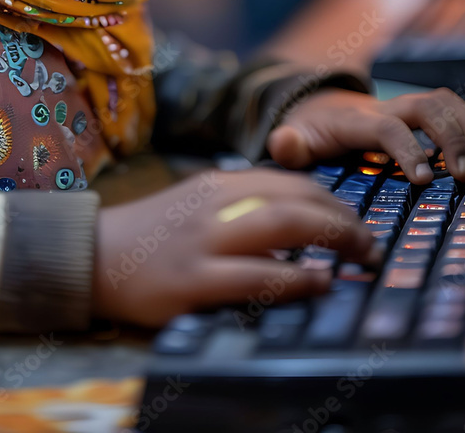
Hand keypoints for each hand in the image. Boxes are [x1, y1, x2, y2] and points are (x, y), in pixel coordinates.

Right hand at [91, 167, 374, 327]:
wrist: (94, 252)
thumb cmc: (155, 231)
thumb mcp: (199, 202)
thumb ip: (242, 204)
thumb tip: (299, 218)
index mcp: (221, 183)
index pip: (291, 181)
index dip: (333, 199)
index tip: (357, 219)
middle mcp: (217, 204)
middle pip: (296, 198)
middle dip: (343, 218)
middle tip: (369, 242)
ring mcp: (205, 240)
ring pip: (281, 226)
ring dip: (331, 239)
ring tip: (360, 255)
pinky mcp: (192, 279)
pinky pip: (254, 275)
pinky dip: (293, 278)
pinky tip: (319, 283)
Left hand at [266, 87, 464, 183]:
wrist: (313, 105)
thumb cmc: (306, 132)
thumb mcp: (291, 140)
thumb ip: (287, 146)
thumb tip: (283, 142)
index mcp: (354, 120)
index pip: (387, 128)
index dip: (407, 150)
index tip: (425, 179)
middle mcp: (383, 108)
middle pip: (424, 106)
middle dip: (449, 135)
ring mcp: (401, 107)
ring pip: (441, 101)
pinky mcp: (415, 114)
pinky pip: (448, 107)